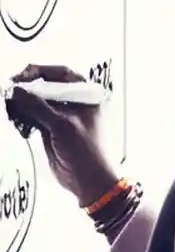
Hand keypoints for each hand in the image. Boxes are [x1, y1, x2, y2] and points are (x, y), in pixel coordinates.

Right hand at [6, 65, 118, 205]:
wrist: (88, 179)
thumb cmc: (87, 150)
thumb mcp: (63, 125)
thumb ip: (38, 106)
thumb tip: (16, 90)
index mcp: (89, 95)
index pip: (62, 73)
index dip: (40, 71)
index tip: (20, 76)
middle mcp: (77, 102)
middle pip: (47, 86)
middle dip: (27, 88)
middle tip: (9, 91)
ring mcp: (63, 115)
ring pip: (37, 101)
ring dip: (22, 102)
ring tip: (9, 105)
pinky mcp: (52, 128)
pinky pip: (33, 115)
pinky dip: (22, 115)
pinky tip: (14, 118)